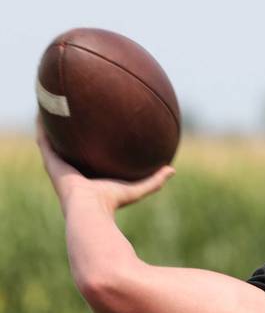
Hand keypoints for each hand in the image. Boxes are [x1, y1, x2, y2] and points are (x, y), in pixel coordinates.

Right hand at [36, 116, 174, 214]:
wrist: (91, 209)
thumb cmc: (114, 201)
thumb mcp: (138, 188)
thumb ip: (155, 180)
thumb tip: (173, 170)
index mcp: (89, 176)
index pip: (89, 158)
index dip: (91, 145)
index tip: (96, 130)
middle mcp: (72, 170)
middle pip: (69, 148)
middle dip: (70, 133)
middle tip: (74, 113)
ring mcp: (59, 166)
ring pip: (53, 141)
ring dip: (53, 124)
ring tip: (53, 103)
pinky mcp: (50, 162)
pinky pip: (44, 139)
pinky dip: (42, 125)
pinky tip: (43, 108)